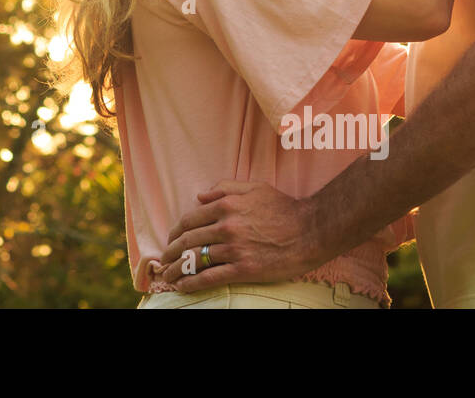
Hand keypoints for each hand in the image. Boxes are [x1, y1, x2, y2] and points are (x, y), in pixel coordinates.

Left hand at [155, 180, 323, 292]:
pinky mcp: (243, 269)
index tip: (170, 239)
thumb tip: (200, 196)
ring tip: (167, 276)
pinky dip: (192, 283)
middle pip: (188, 240)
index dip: (176, 231)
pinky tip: (182, 287)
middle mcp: (226, 226)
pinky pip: (210, 277)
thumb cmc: (284, 207)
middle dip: (171, 252)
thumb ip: (225, 187)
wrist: (311, 230)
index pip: (190, 219)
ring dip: (177, 269)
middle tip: (163, 260)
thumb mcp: (254, 187)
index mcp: (226, 205)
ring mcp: (234, 248)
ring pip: (195, 259)